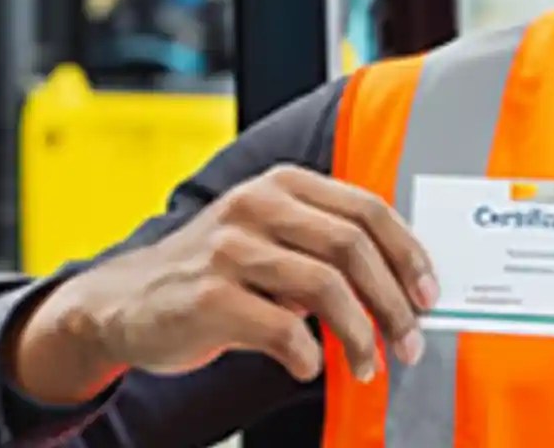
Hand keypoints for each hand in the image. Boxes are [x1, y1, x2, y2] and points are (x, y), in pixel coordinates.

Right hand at [11, 164, 437, 402]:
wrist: (125, 303)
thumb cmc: (212, 273)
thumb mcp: (269, 237)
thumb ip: (324, 244)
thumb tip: (402, 284)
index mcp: (282, 185)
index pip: (367, 209)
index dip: (408, 254)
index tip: (428, 294)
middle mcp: (257, 205)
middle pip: (353, 247)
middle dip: (393, 301)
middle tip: (407, 341)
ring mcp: (230, 248)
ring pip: (326, 288)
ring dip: (358, 336)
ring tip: (365, 366)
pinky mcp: (209, 296)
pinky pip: (284, 330)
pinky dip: (307, 357)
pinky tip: (307, 367)